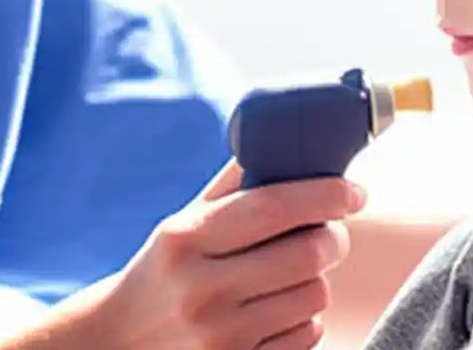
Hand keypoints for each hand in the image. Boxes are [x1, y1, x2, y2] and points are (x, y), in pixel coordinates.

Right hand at [99, 160, 366, 348]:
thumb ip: (232, 187)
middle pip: (308, 253)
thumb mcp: (182, 225)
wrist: (118, 343)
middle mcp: (202, 288)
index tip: (354, 192)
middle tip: (330, 233)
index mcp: (186, 238)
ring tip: (293, 275)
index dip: (326, 194)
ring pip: (315, 295)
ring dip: (317, 280)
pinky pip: (308, 334)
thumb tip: (285, 143)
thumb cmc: (163, 273)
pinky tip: (279, 311)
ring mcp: (221, 337)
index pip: (275, 206)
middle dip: (333, 237)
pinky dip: (305, 318)